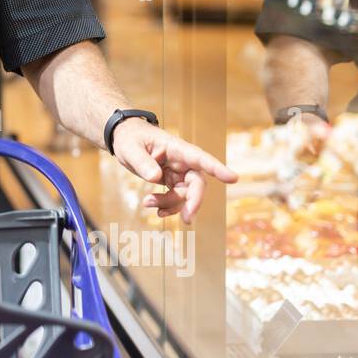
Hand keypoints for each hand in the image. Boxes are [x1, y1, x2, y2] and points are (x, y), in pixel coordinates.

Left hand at [110, 118, 238, 224]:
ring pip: (186, 194)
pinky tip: (155, 208)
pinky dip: (167, 206)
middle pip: (197, 183)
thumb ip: (142, 162)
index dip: (217, 168)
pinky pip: (177, 198)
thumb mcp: (130, 148)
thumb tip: (156, 178)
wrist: (124, 139)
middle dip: (193, 201)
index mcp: (176, 148)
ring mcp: (178, 172)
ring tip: (147, 203)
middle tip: (187, 219)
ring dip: (170, 204)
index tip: (233, 178)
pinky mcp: (172, 180)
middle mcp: (182, 161)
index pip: (200, 158)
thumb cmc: (130, 138)